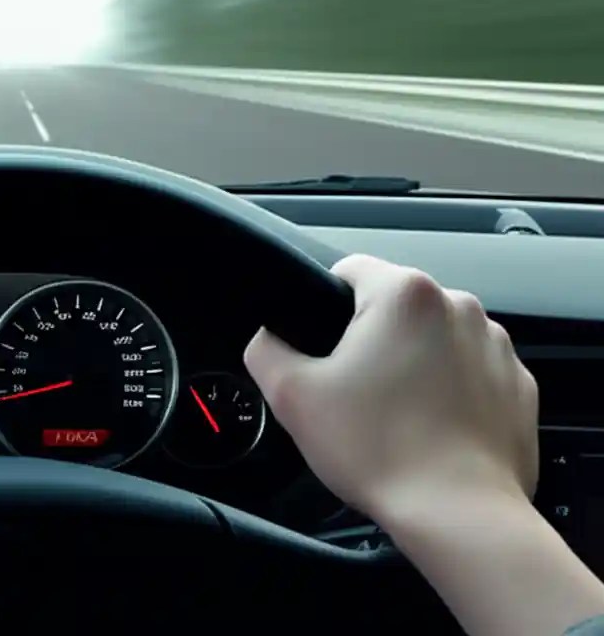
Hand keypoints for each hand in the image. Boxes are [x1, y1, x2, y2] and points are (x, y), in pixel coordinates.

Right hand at [244, 254, 537, 525]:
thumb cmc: (381, 452)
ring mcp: (496, 346)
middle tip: (352, 393)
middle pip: (393, 308)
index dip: (324, 307)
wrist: (457, 513)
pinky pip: (469, 375)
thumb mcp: (291, 395)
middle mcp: (459, 307)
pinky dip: (448, 395)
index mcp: (404, 294)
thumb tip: (268, 337)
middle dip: (370, 342)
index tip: (323, 352)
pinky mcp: (517, 386)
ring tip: (392, 417)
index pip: (349, 270)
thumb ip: (265, 348)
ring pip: (433, 341)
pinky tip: (428, 431)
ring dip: (412, 366)